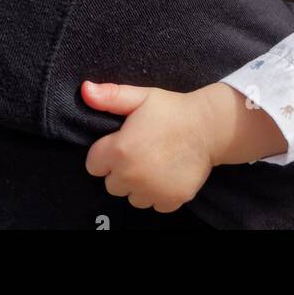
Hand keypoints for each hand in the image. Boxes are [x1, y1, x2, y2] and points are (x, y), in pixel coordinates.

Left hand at [81, 81, 214, 213]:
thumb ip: (110, 96)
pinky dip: (158, 194)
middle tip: (140, 151)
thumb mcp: (141, 97)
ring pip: (132, 197)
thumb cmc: (172, 110)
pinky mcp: (170, 201)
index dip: (105, 153)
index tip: (120, 143)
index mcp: (119, 151)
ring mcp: (152, 192)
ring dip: (138, 185)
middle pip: (111, 184)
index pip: (93, 165)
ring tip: (154, 162)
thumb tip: (84, 90)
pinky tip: (167, 174)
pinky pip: (154, 204)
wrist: (209, 126)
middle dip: (120, 170)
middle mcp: (132, 176)